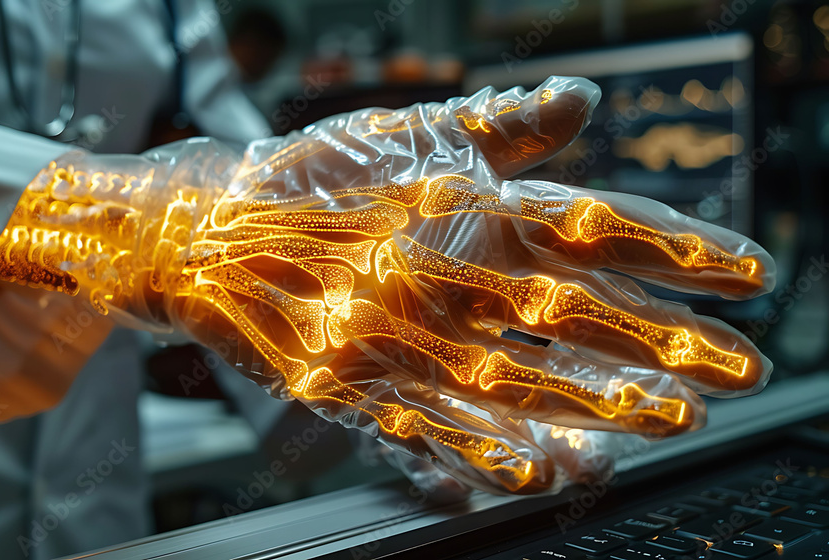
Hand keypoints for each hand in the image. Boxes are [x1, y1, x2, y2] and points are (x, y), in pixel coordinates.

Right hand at [0, 77, 773, 493]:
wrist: (202, 230)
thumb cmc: (312, 177)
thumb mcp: (405, 131)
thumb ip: (500, 122)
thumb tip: (582, 98)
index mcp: (453, 198)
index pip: (583, 221)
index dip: (673, 248)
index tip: (745, 272)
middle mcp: (428, 264)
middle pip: (563, 306)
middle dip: (659, 338)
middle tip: (738, 366)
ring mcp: (383, 329)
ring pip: (506, 373)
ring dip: (593, 399)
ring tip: (671, 418)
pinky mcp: (340, 380)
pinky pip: (419, 420)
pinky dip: (483, 447)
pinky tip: (542, 467)